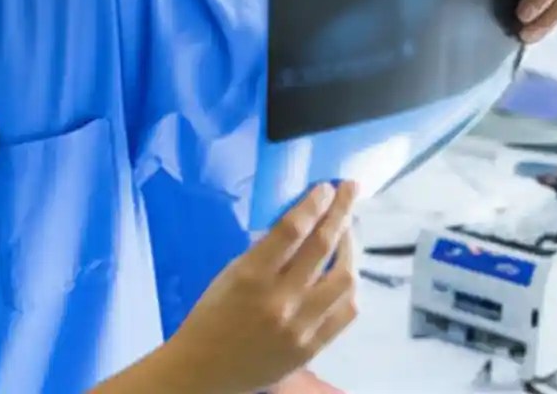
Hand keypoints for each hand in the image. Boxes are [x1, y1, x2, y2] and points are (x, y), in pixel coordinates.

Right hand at [167, 181, 359, 393]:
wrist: (205, 370)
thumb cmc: (210, 317)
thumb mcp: (229, 275)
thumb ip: (264, 253)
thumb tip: (298, 227)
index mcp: (251, 276)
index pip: (292, 230)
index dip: (313, 204)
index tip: (325, 187)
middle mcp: (281, 299)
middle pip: (323, 246)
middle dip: (341, 212)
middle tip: (349, 191)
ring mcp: (301, 325)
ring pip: (345, 279)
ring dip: (350, 250)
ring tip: (347, 233)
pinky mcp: (313, 347)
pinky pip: (346, 311)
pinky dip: (349, 288)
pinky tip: (345, 274)